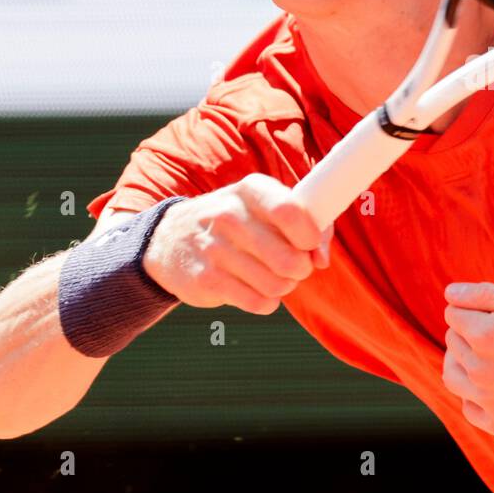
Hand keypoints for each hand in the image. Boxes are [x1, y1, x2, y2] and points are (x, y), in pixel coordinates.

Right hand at [141, 173, 332, 314]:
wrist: (171, 240)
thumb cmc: (238, 223)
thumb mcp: (266, 208)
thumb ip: (307, 224)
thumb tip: (321, 258)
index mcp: (251, 190)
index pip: (290, 212)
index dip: (310, 235)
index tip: (309, 244)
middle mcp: (229, 215)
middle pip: (289, 259)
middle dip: (301, 269)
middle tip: (293, 266)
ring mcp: (214, 248)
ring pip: (277, 285)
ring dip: (284, 286)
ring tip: (273, 276)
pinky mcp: (206, 279)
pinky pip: (258, 302)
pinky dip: (266, 301)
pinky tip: (255, 289)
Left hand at [441, 281, 493, 436]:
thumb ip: (487, 295)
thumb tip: (449, 294)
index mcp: (485, 334)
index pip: (453, 313)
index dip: (477, 310)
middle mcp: (479, 368)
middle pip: (452, 340)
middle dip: (472, 334)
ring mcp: (485, 400)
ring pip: (451, 374)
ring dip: (466, 362)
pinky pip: (468, 405)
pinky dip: (477, 395)